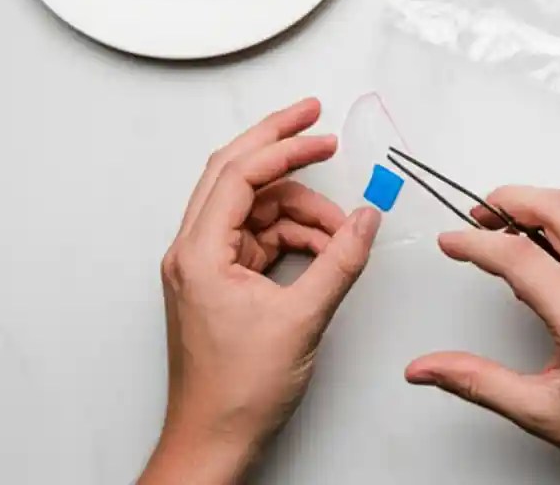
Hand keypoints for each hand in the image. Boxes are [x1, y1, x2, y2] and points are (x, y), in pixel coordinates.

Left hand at [140, 98, 381, 484]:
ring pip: (254, 210)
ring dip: (300, 211)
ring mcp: (206, 267)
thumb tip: (365, 219)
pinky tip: (326, 251)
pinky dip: (294, 238)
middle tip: (313, 119)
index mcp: (198, 253)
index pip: (239, 174)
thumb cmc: (235, 393)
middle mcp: (194, 252)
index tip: (321, 134)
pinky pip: (260, 239)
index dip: (286, 148)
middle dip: (278, 145)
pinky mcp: (221, 283)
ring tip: (341, 233)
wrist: (213, 440)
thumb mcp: (302, 319)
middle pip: (235, 174)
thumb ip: (340, 261)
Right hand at [405, 187, 559, 483]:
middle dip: (511, 200)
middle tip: (483, 215)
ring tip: (524, 245)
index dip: (474, 243)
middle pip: (559, 208)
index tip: (454, 243)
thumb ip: (477, 382)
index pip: (518, 257)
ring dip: (551, 219)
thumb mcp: (542, 412)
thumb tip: (429, 368)